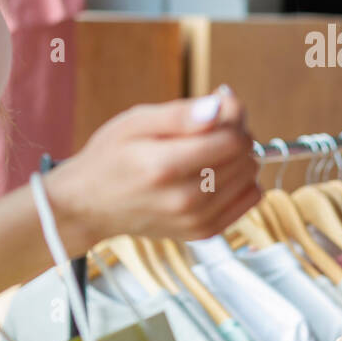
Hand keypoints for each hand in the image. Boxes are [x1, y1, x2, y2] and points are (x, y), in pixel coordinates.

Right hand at [43, 85, 262, 252]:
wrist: (90, 206)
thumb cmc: (111, 158)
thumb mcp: (135, 122)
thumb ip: (180, 114)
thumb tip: (219, 107)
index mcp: (164, 166)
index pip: (234, 140)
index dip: (233, 117)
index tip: (216, 110)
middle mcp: (184, 199)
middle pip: (246, 156)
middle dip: (235, 135)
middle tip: (208, 131)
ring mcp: (196, 221)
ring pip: (251, 176)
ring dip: (238, 159)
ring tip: (206, 153)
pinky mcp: (204, 233)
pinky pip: (250, 199)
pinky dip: (241, 182)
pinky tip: (215, 174)